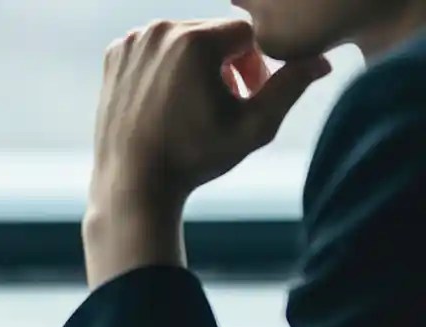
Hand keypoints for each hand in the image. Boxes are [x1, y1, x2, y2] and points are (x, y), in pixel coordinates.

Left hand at [83, 19, 330, 287]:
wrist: (133, 183)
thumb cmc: (194, 158)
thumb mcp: (253, 126)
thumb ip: (290, 87)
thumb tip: (322, 61)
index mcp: (194, 40)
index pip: (248, 34)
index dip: (256, 66)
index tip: (249, 98)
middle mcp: (160, 31)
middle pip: (214, 34)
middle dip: (227, 64)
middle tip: (224, 105)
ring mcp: (133, 41)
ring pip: (184, 39)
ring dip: (198, 65)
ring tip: (196, 105)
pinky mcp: (115, 55)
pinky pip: (156, 49)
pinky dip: (166, 67)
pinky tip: (167, 102)